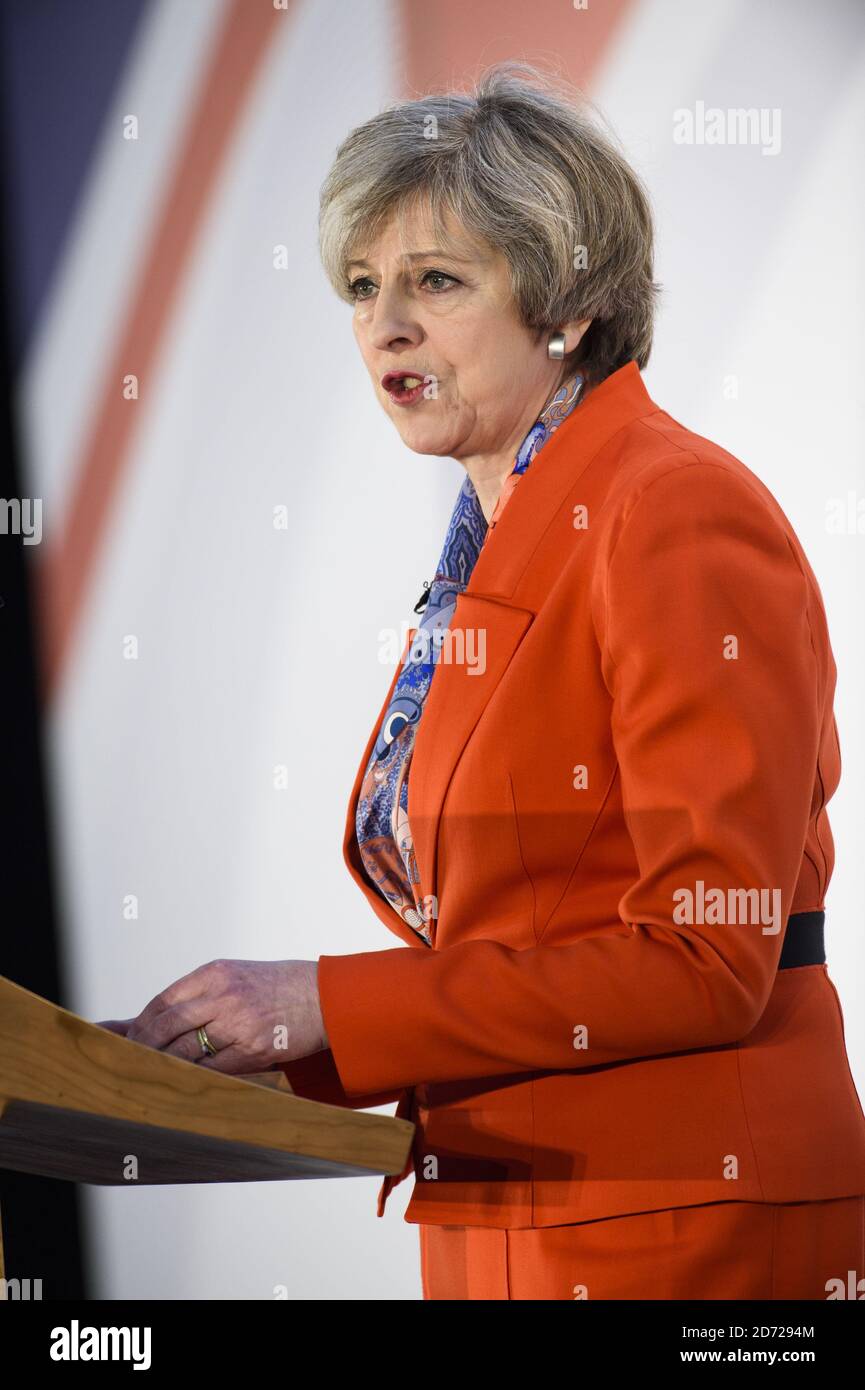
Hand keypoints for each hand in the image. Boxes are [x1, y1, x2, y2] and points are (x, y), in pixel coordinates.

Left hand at [94, 959, 327, 1074]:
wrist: (325, 996)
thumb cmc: (279, 986)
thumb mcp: (237, 976)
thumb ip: (200, 994)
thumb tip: (158, 1017)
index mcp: (215, 973)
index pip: (163, 1001)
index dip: (141, 1024)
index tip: (130, 1039)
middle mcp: (223, 996)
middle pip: (166, 1027)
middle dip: (142, 1049)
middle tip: (128, 1064)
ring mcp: (238, 1024)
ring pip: (185, 1052)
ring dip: (164, 1067)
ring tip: (150, 1077)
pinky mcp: (253, 1050)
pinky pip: (212, 1070)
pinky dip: (194, 1078)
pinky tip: (184, 1083)